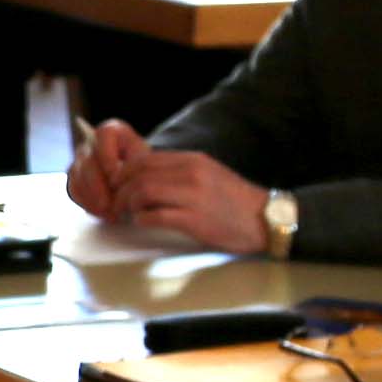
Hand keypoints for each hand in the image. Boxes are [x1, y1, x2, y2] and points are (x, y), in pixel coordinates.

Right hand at [64, 119, 156, 219]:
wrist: (136, 173)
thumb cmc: (141, 163)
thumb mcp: (145, 158)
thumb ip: (135, 162)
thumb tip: (119, 176)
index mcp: (110, 131)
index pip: (103, 137)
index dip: (108, 158)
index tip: (116, 178)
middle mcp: (90, 143)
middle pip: (88, 162)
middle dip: (98, 186)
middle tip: (110, 204)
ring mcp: (80, 160)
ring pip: (78, 178)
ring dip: (93, 198)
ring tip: (109, 213)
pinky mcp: (75, 178)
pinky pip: (75, 190)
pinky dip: (87, 204)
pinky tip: (102, 213)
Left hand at [111, 148, 270, 253]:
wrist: (265, 219)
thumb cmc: (233, 201)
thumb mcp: (206, 175)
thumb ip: (178, 173)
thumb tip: (143, 177)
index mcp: (193, 160)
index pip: (144, 159)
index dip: (123, 173)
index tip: (117, 187)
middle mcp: (191, 173)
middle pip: (138, 174)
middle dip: (119, 190)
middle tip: (115, 204)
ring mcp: (193, 195)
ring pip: (142, 191)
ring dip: (127, 204)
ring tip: (127, 214)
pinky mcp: (194, 219)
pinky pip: (155, 216)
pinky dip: (142, 219)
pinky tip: (142, 222)